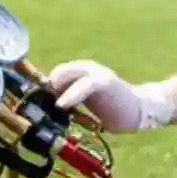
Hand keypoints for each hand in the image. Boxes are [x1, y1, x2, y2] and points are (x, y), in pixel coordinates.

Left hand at [48, 60, 168, 132]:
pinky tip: (62, 105)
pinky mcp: (104, 82)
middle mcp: (85, 68)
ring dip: (54, 90)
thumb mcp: (85, 102)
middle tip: (41, 108)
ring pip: (65, 74)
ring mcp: (95, 73)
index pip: (55, 75)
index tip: (36, 105)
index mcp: (80, 71)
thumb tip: (45, 106)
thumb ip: (69, 98)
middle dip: (46, 90)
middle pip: (56, 73)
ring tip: (49, 106)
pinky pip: (83, 85)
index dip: (43, 89)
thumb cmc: (111, 108)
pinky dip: (70, 94)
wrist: (140, 109)